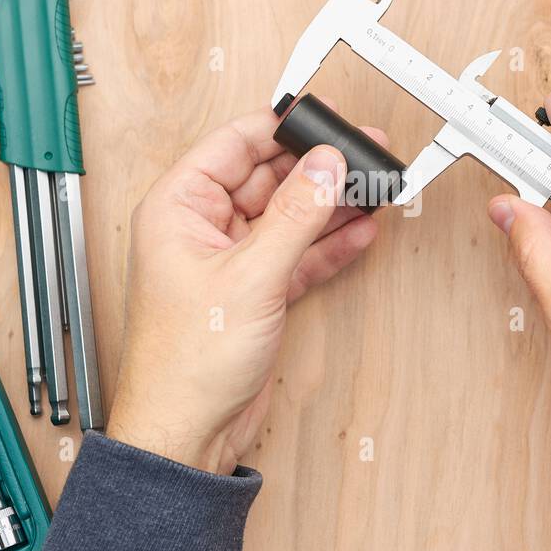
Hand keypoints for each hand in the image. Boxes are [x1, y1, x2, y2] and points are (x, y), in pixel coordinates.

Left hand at [107, 107, 380, 475]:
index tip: (324, 117)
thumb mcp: (250, 276)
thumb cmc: (186, 363)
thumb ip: (295, 216)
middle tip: (362, 157)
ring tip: (372, 189)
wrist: (188, 433)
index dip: (281, 128)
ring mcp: (230, 261)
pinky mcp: (255, 292)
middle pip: (267, 178)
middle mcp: (201, 229)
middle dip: (315, 169)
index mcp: (178, 208)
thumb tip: (326, 166)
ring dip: (328, 205)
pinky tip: (359, 230)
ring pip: (287, 216)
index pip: (234, 144)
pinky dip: (327, 245)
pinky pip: (297, 254)